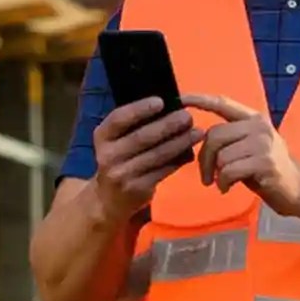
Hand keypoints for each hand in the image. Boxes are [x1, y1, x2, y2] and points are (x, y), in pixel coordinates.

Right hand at [92, 96, 203, 223]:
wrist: (109, 199)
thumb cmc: (119, 159)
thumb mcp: (117, 141)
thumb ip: (135, 125)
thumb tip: (170, 107)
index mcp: (102, 136)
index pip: (118, 119)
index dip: (139, 109)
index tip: (161, 101)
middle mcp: (108, 156)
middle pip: (141, 137)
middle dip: (167, 125)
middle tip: (187, 116)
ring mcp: (122, 174)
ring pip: (156, 155)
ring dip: (180, 143)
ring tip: (197, 132)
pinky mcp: (137, 190)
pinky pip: (163, 171)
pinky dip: (178, 160)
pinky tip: (191, 152)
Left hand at [181, 93, 299, 215]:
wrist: (298, 189)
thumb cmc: (267, 169)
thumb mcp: (249, 146)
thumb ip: (229, 138)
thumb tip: (198, 136)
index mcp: (253, 118)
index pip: (222, 103)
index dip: (200, 99)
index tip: (181, 99)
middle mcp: (258, 126)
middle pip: (214, 135)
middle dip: (204, 159)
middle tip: (206, 177)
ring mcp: (263, 143)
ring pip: (221, 155)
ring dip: (216, 174)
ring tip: (222, 183)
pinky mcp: (264, 162)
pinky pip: (229, 170)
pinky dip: (223, 182)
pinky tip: (228, 188)